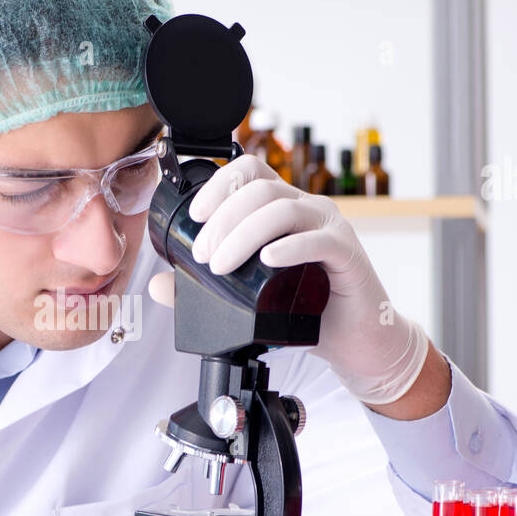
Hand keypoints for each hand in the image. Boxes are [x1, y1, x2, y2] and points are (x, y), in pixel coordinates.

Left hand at [148, 154, 427, 405]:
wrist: (356, 342)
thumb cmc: (309, 313)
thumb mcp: (251, 297)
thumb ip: (205, 289)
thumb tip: (160, 285)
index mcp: (285, 210)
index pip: (251, 173)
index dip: (219, 184)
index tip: (195, 214)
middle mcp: (309, 210)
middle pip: (261, 190)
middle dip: (223, 218)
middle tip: (203, 253)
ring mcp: (331, 229)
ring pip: (284, 209)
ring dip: (244, 233)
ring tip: (222, 264)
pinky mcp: (348, 255)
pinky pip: (319, 240)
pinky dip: (290, 247)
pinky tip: (268, 260)